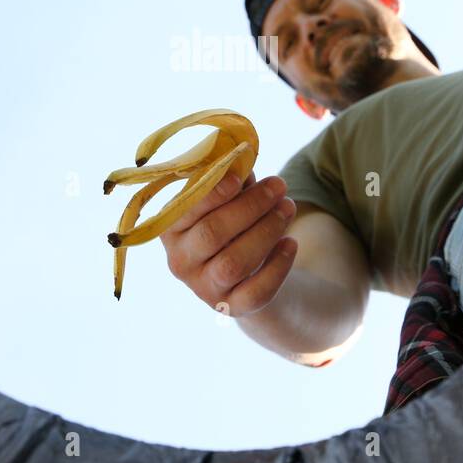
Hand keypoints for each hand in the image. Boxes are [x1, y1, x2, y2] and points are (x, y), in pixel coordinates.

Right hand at [159, 170, 297, 316]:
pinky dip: (278, 266)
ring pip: (234, 263)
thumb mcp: (227, 200)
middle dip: (250, 206)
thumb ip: (230, 179)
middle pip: (213, 233)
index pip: (186, 209)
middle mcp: (180, 261)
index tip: (240, 175)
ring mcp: (204, 288)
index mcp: (171, 228)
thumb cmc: (232, 224)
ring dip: (266, 230)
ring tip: (289, 207)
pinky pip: (256, 292)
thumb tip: (241, 154)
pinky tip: (291, 243)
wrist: (245, 276)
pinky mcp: (231, 308)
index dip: (212, 192)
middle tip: (280, 186)